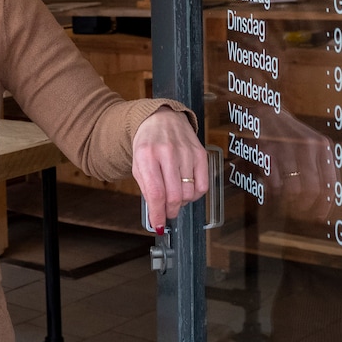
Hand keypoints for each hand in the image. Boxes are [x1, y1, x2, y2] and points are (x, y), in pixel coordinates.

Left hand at [131, 107, 209, 231]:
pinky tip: (187, 189)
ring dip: (182, 202)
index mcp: (146, 155)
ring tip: (175, 196)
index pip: (156, 193)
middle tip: (167, 212)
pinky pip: (203, 185)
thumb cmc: (147, 143)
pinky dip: (195, 194)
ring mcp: (186, 152)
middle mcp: (167, 152)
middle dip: (170, 211)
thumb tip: (156, 215)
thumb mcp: (138, 165)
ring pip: (189, 193)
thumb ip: (146, 189)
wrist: (160, 118)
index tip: (158, 224)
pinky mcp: (200, 153)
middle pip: (174, 196)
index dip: (158, 213)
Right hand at [258, 111, 337, 217]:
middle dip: (305, 206)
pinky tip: (271, 190)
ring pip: (293, 189)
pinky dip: (273, 192)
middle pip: (313, 190)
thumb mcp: (312, 145)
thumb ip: (321, 167)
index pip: (330, 184)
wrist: (265, 113)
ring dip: (287, 201)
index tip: (319, 217)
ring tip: (284, 201)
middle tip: (299, 212)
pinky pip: (273, 183)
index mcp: (323, 147)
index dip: (325, 205)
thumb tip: (325, 201)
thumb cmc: (290, 136)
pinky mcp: (266, 151)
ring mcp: (287, 148)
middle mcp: (308, 146)